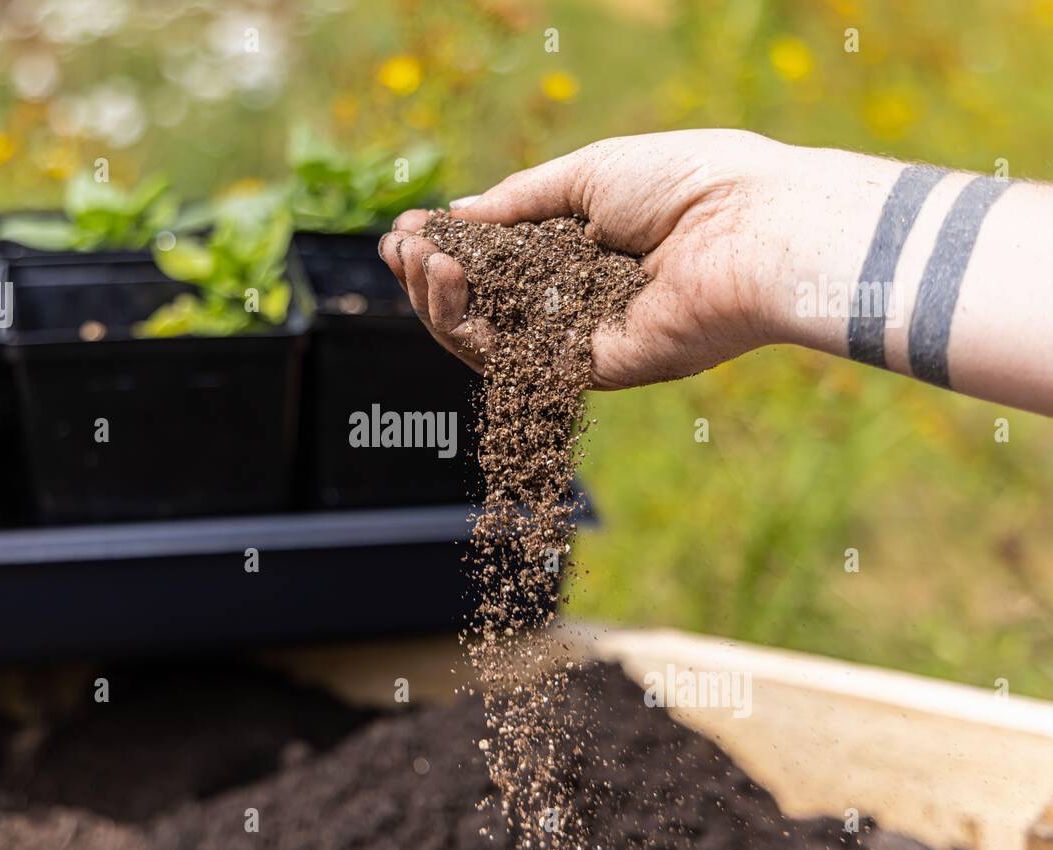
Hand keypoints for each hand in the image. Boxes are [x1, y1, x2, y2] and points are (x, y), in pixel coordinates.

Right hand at [380, 129, 808, 389]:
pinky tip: (447, 280)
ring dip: (439, 300)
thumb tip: (456, 213)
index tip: (406, 231)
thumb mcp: (588, 174)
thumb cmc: (687, 183)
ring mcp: (583, 340)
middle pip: (483, 306)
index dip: (447, 249)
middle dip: (431, 277)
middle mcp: (578, 301)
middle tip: (400, 248)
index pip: (498, 263)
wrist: (752, 225)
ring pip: (486, 339)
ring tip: (419, 259)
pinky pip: (513, 361)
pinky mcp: (591, 371)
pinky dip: (467, 326)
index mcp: (583, 252)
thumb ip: (518, 202)